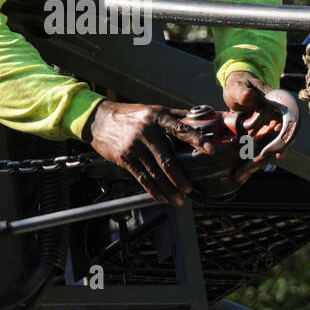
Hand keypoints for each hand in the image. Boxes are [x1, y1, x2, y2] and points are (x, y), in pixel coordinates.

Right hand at [82, 101, 214, 205]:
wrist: (99, 119)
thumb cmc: (130, 115)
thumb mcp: (153, 110)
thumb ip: (176, 116)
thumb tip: (200, 118)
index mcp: (157, 118)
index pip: (180, 129)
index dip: (197, 139)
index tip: (210, 150)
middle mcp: (146, 132)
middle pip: (167, 159)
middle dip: (180, 177)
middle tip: (190, 189)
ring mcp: (134, 146)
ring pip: (155, 172)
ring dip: (169, 189)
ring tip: (179, 200)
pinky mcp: (124, 158)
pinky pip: (141, 177)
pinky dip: (153, 190)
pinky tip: (162, 198)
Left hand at [223, 71, 288, 186]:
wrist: (236, 89)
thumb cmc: (240, 84)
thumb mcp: (239, 86)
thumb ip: (243, 91)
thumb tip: (249, 96)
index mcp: (281, 106)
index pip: (288, 126)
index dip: (284, 141)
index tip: (275, 154)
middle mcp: (280, 120)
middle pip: (277, 144)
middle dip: (261, 158)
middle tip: (245, 170)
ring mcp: (272, 130)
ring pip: (267, 151)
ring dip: (254, 164)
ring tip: (239, 176)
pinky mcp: (262, 138)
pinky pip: (259, 152)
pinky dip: (250, 161)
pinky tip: (240, 172)